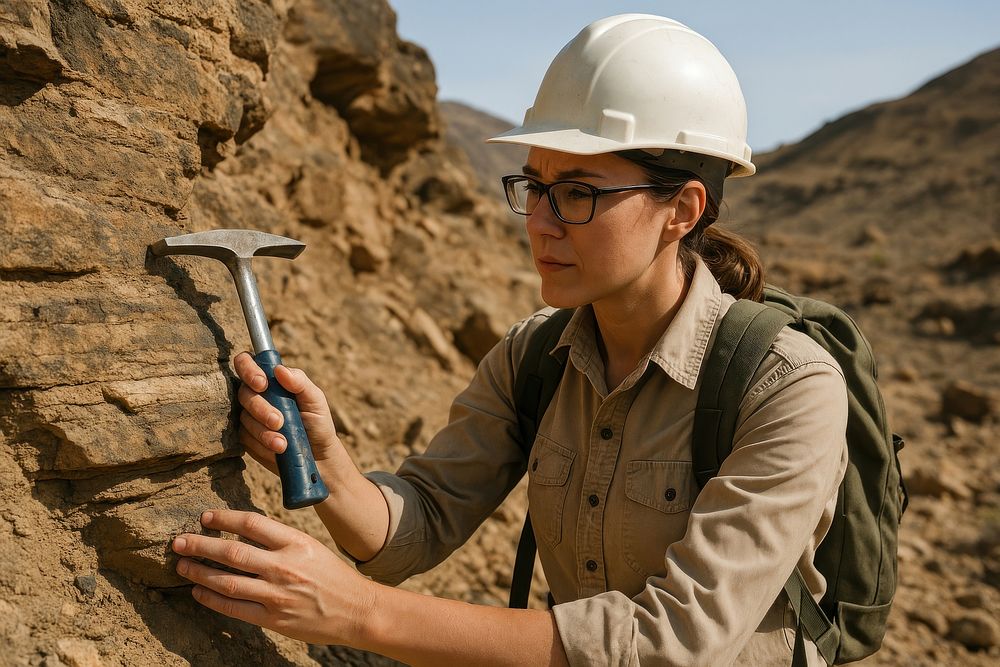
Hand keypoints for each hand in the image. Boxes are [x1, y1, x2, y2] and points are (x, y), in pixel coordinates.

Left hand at [172, 509, 378, 645]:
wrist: (358, 610)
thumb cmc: (334, 576)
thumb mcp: (312, 547)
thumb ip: (281, 541)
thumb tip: (243, 533)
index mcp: (296, 542)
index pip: (252, 524)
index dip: (224, 519)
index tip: (205, 517)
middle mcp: (285, 566)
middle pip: (232, 552)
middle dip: (200, 545)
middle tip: (178, 541)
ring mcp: (278, 595)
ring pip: (227, 581)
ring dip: (199, 572)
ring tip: (182, 566)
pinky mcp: (274, 619)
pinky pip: (234, 608)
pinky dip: (212, 599)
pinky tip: (198, 591)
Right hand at [234, 352, 343, 475]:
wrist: (318, 455)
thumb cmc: (318, 422)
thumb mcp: (315, 400)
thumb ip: (300, 382)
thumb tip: (279, 369)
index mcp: (272, 380)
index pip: (247, 362)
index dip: (248, 369)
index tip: (262, 384)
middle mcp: (257, 395)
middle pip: (244, 393)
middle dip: (260, 408)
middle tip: (278, 421)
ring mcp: (249, 416)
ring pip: (244, 418)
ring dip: (263, 431)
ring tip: (283, 443)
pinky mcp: (246, 437)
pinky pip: (245, 437)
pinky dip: (262, 443)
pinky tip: (277, 448)